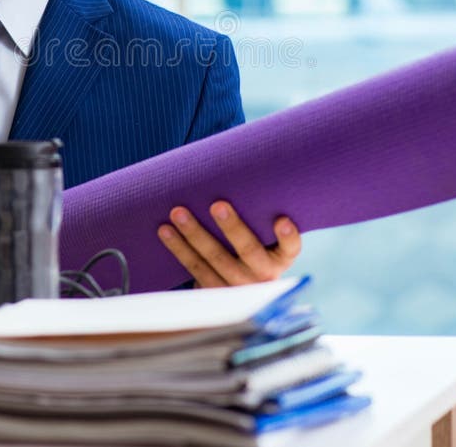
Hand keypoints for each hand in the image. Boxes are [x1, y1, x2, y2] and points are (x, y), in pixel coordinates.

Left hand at [157, 201, 300, 287]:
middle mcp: (263, 275)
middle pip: (248, 251)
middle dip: (232, 228)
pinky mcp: (214, 293)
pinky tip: (165, 231)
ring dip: (193, 235)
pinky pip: (194, 269)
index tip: (281, 220)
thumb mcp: (265, 238)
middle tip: (217, 205)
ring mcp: (237, 288)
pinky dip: (179, 249)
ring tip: (177, 212)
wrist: (239, 286)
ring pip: (214, 260)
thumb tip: (239, 163)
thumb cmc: (253, 244)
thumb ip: (259, 214)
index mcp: (281, 258)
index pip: (291, 248)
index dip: (288, 236)